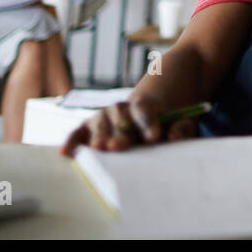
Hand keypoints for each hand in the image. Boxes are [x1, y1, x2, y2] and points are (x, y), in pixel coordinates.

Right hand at [60, 97, 198, 156]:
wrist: (158, 98)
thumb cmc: (171, 118)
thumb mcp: (185, 119)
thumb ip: (182, 127)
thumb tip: (173, 138)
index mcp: (146, 103)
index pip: (144, 109)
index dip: (147, 122)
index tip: (153, 137)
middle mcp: (123, 107)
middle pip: (118, 116)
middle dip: (118, 132)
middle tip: (117, 146)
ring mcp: (106, 116)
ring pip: (100, 120)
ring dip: (99, 135)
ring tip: (99, 149)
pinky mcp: (92, 127)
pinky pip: (81, 132)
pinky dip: (73, 140)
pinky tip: (66, 152)